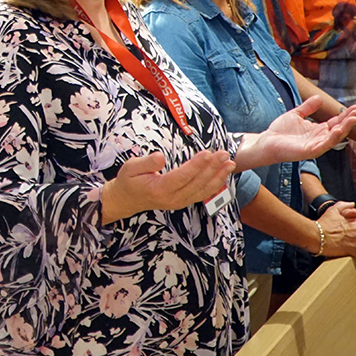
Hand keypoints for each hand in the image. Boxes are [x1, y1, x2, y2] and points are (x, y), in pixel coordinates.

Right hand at [101, 149, 233, 222]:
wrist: (126, 200)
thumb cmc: (128, 181)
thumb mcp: (130, 167)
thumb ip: (146, 162)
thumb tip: (161, 157)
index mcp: (159, 188)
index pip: (182, 176)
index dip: (196, 165)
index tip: (207, 153)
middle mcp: (172, 198)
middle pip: (197, 183)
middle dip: (212, 168)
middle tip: (223, 154)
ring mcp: (179, 202)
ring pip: (203, 190)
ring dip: (218, 176)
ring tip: (229, 163)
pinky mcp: (183, 201)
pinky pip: (202, 194)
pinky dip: (214, 184)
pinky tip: (222, 175)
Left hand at [248, 96, 355, 166]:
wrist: (267, 142)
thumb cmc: (280, 131)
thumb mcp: (296, 115)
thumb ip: (307, 107)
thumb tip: (319, 98)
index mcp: (319, 130)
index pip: (337, 121)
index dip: (346, 114)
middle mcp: (320, 138)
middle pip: (339, 129)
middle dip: (350, 120)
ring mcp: (316, 146)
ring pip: (335, 137)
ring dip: (345, 128)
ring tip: (354, 118)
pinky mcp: (310, 151)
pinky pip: (324, 145)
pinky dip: (332, 138)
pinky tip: (338, 130)